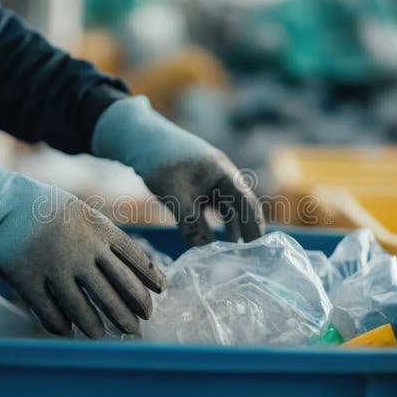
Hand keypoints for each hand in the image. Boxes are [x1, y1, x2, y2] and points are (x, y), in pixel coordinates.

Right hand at [0, 156, 165, 337]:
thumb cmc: (43, 207)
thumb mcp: (82, 211)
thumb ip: (104, 235)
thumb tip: (128, 266)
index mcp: (99, 230)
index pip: (135, 260)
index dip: (149, 280)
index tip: (157, 294)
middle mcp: (83, 251)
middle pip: (117, 290)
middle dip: (131, 312)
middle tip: (137, 326)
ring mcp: (56, 268)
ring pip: (85, 309)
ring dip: (98, 326)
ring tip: (103, 333)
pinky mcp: (29, 281)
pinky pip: (50, 313)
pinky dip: (61, 326)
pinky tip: (67, 330)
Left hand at [93, 96, 264, 246]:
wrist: (138, 138)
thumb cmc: (159, 161)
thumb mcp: (175, 196)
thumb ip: (191, 226)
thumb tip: (204, 255)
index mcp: (224, 173)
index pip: (247, 203)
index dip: (254, 227)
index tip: (259, 250)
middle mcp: (222, 176)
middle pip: (241, 207)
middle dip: (245, 231)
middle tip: (248, 258)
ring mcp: (210, 180)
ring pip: (225, 209)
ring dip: (228, 229)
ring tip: (230, 254)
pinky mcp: (197, 186)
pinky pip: (211, 208)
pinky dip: (211, 224)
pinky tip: (209, 242)